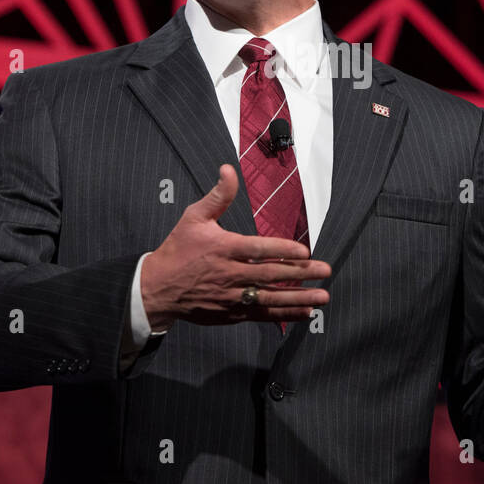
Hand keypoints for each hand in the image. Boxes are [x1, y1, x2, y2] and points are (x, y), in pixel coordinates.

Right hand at [141, 164, 330, 329]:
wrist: (158, 289)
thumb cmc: (178, 250)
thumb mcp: (194, 217)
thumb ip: (218, 195)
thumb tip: (228, 169)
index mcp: (224, 248)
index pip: (258, 250)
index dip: (282, 251)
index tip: (304, 252)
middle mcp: (231, 274)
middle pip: (272, 274)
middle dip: (301, 274)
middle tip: (325, 271)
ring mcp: (233, 296)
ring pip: (271, 298)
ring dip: (299, 298)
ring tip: (323, 296)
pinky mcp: (232, 313)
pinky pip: (263, 314)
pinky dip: (285, 313)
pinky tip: (305, 312)